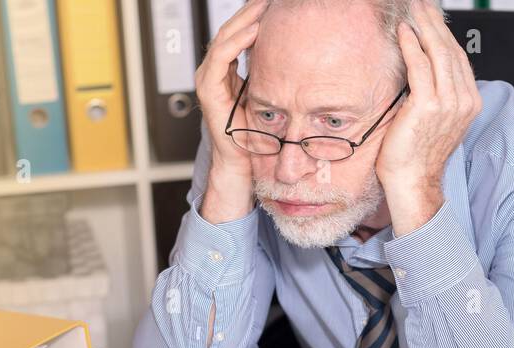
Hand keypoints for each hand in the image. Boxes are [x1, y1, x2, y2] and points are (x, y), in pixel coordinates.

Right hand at [194, 0, 267, 221]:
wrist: (243, 165)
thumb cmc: (258, 137)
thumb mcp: (271, 99)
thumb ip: (276, 78)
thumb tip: (303, 59)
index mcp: (229, 70)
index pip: (241, 32)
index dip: (257, 14)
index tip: (277, 3)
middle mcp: (216, 71)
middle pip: (232, 28)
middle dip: (252, 9)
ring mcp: (210, 79)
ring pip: (225, 36)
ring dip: (246, 18)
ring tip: (265, 4)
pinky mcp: (209, 89)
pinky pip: (221, 56)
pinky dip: (238, 41)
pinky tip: (256, 29)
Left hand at [376, 1, 482, 235]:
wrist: (412, 182)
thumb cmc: (415, 154)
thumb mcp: (433, 118)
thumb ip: (436, 93)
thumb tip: (423, 67)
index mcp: (469, 101)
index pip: (457, 56)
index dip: (443, 32)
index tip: (430, 14)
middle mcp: (464, 99)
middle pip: (450, 48)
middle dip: (434, 20)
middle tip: (420, 2)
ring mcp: (449, 102)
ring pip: (438, 52)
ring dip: (424, 25)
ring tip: (412, 8)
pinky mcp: (429, 106)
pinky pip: (421, 66)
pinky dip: (412, 46)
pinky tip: (404, 31)